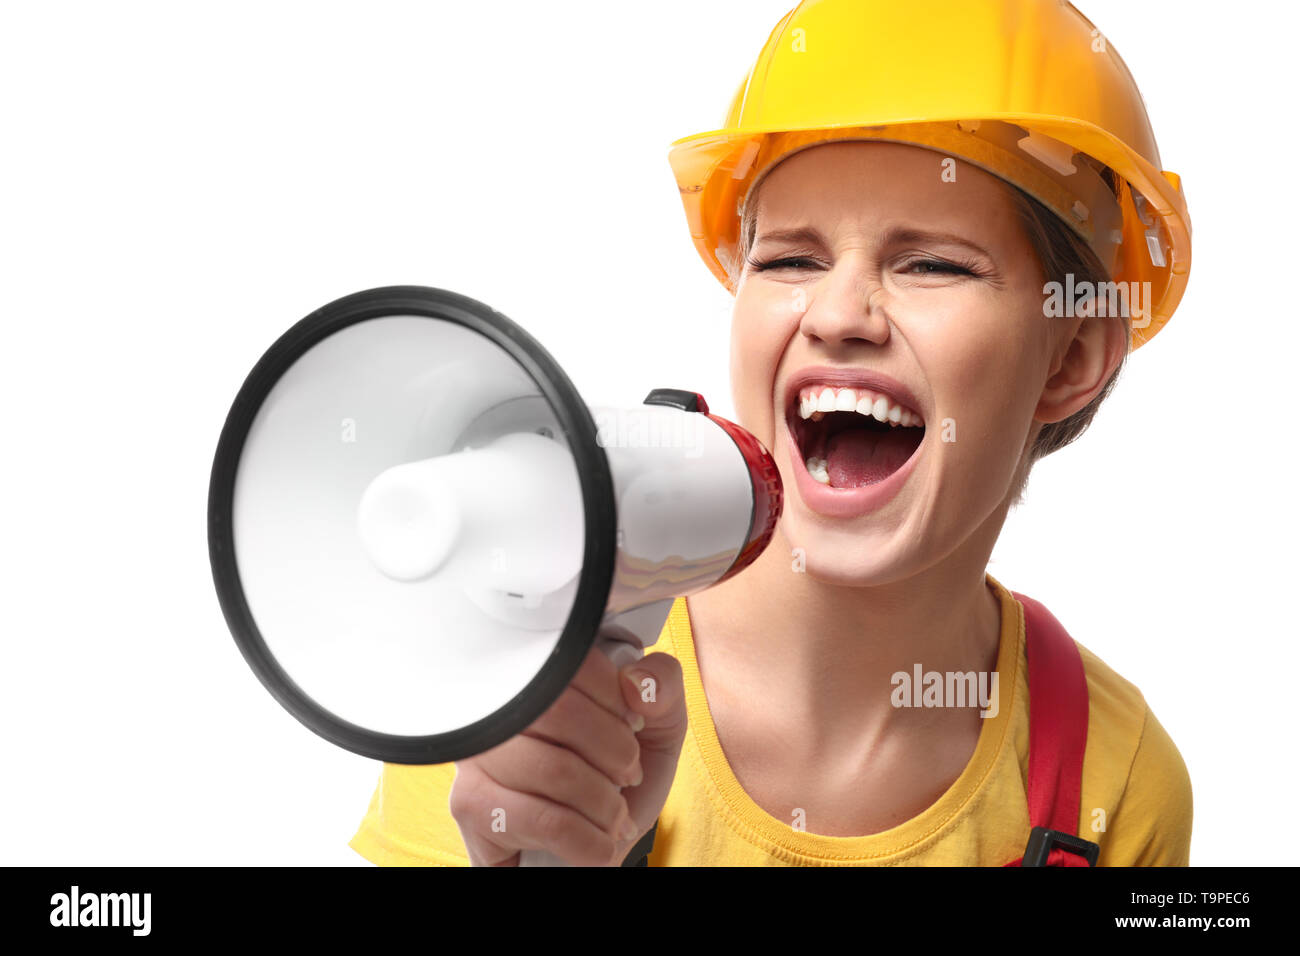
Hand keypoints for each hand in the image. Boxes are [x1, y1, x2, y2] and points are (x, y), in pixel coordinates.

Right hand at [448, 643, 686, 865]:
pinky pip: (544, 819)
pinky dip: (590, 841)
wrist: (592, 845)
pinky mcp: (471, 804)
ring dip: (605, 804)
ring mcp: (477, 755)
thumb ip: (661, 687)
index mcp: (542, 674)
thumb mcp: (656, 725)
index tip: (634, 729)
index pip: (575, 662)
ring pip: (554, 769)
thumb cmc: (619, 777)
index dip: (618, 701)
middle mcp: (498, 704)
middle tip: (628, 777)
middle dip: (616, 754)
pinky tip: (598, 846)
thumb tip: (636, 682)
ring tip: (615, 816)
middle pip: (561, 712)